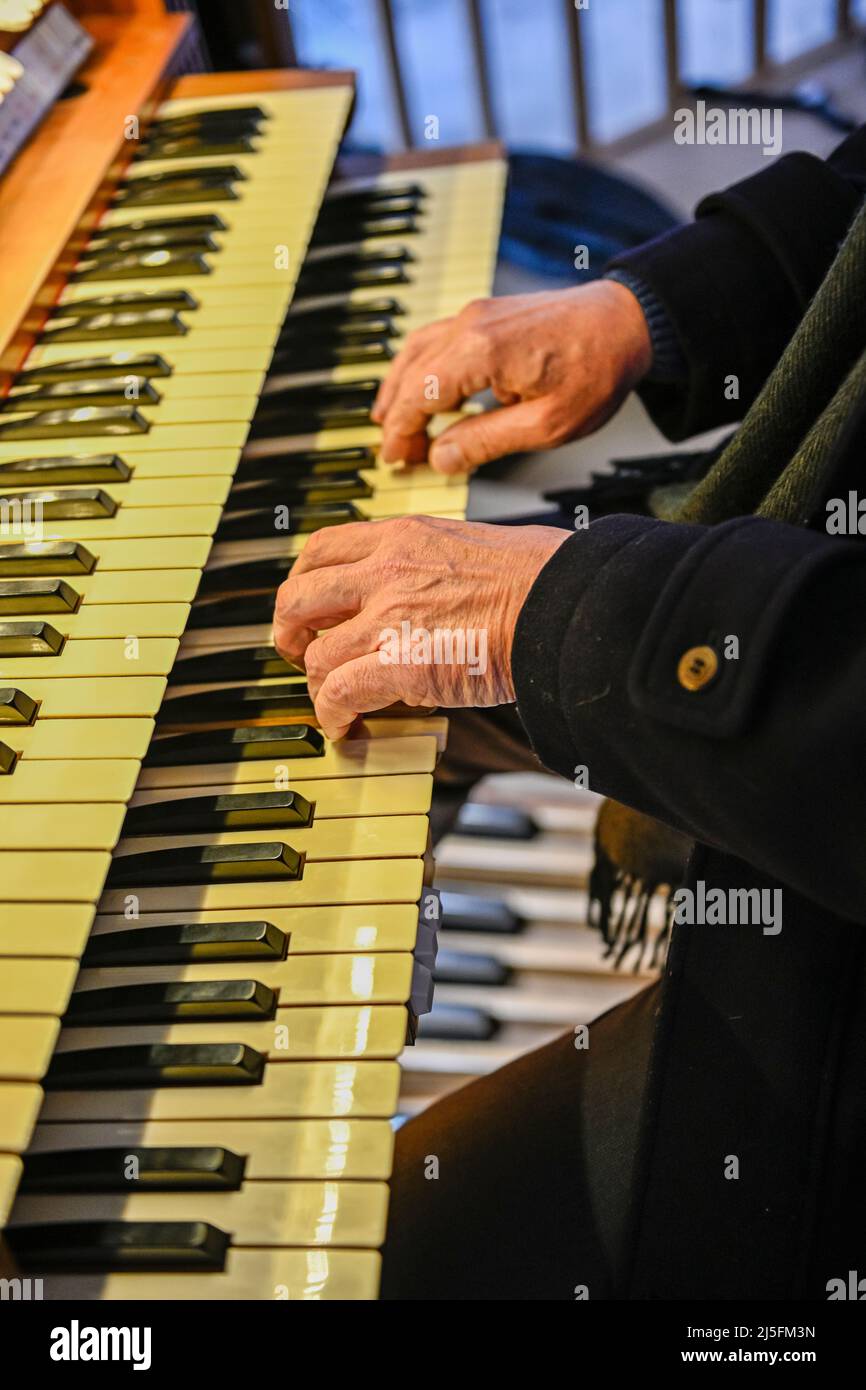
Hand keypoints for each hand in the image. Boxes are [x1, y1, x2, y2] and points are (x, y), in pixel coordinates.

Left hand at [273, 514, 570, 739]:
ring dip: (316, 684)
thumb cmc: (541, 576)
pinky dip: (332, 714)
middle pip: (298, 598)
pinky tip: (343, 726)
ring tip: (332, 701)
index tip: (308, 603)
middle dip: (289, 631)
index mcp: (403, 536)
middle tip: (297, 651)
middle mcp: (385, 571)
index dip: (304, 581)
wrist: (564, 604)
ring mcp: (388, 619)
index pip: (322, 548)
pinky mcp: (399, 665)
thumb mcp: (473, 542)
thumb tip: (428, 587)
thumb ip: (433, 561)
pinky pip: (339, 693)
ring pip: (315, 655)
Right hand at [371, 280, 651, 473]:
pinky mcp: (486, 314)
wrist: (628, 320)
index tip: (395, 459)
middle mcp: (470, 325)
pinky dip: (421, 368)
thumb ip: (486, 442)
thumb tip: (440, 458)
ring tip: (394, 423)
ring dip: (401, 388)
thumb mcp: (546, 425)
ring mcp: (476, 314)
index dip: (401, 431)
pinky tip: (425, 392)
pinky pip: (437, 339)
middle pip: (411, 372)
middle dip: (397, 416)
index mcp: (481, 351)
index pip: (418, 395)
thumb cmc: (597, 370)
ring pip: (417, 351)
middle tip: (398, 454)